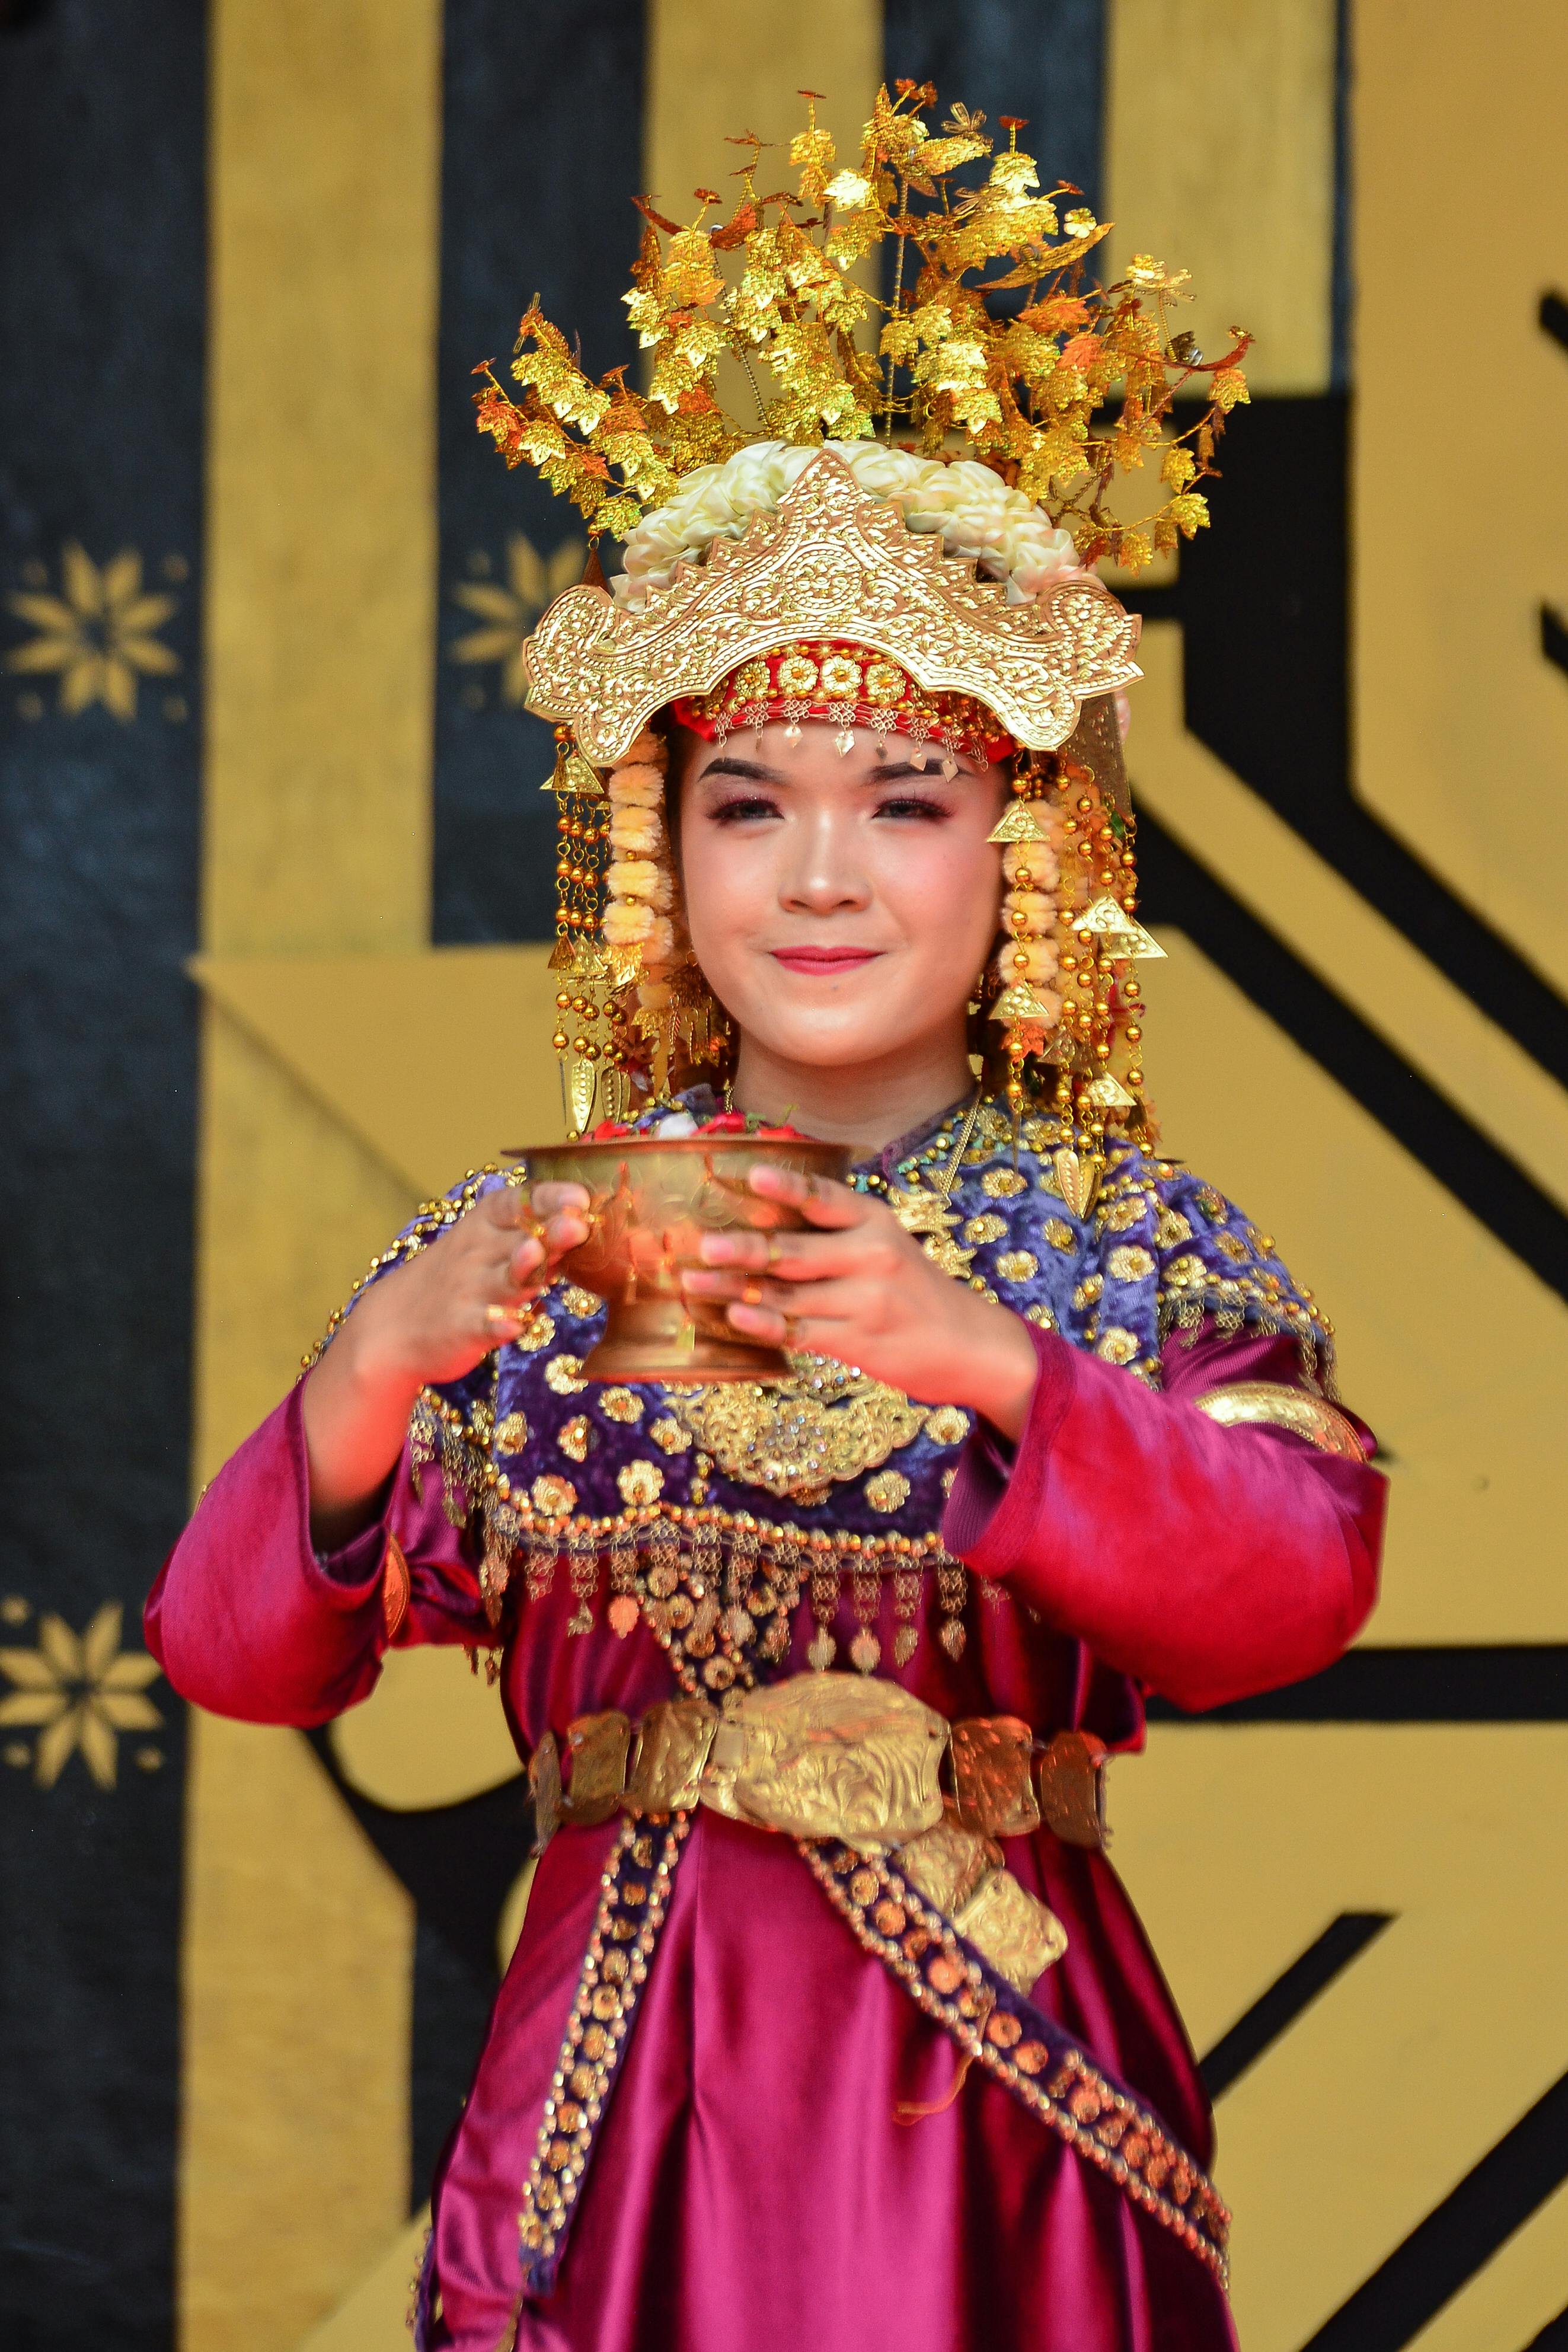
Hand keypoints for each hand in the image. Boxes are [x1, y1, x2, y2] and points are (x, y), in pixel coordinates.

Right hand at [301, 1180, 589, 1545]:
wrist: (392, 1326)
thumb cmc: (456, 1279)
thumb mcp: (486, 1245)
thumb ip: (533, 1234)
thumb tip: (586, 1219)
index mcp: (485, 1224)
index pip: (520, 1201)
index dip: (551, 1198)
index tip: (580, 1198)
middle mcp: (478, 1252)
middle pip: (521, 1239)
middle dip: (551, 1232)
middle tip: (578, 1225)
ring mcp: (470, 1290)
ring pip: (506, 1278)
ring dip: (523, 1267)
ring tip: (538, 1256)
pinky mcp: (463, 1327)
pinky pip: (484, 1323)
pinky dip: (498, 1323)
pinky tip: (512, 1323)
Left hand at [681, 1166, 1039, 1441]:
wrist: (969, 1344)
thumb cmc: (913, 1288)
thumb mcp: (886, 1243)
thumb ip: (835, 1229)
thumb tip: (761, 1218)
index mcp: (875, 1221)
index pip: (824, 1200)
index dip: (786, 1188)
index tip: (749, 1175)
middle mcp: (872, 1256)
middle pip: (794, 1251)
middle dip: (742, 1249)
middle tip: (700, 1245)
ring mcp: (865, 1301)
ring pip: (787, 1295)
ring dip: (734, 1291)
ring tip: (693, 1283)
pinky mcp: (859, 1341)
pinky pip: (800, 1332)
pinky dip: (764, 1326)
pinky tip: (734, 1319)